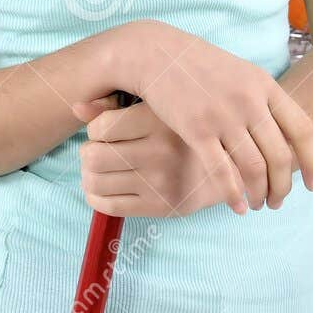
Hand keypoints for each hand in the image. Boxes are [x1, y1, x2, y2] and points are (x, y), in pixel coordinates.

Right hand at [73, 26, 312, 215]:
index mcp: (265, 86)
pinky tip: (237, 207)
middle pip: (280, 156)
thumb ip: (265, 101)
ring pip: (254, 168)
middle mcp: (250, 101)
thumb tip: (288, 136)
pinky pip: (222, 171)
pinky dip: (233, 195)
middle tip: (277, 202)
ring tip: (257, 205)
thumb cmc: (201, 66)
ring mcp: (223, 115)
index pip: (303, 129)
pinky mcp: (196, 129)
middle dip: (284, 187)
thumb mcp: (243, 74)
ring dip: (260, 194)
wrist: (158, 53)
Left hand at [75, 95, 272, 217]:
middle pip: (93, 156)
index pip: (101, 128)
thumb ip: (115, 105)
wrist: (237, 163)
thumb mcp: (159, 108)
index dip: (94, 129)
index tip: (104, 130)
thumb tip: (74, 106)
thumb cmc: (189, 128)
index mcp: (160, 120)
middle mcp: (160, 151)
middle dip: (88, 154)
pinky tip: (104, 187)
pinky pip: (109, 205)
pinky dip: (96, 196)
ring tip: (100, 169)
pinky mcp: (162, 206)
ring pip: (96, 181)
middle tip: (96, 151)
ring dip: (89, 176)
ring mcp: (161, 181)